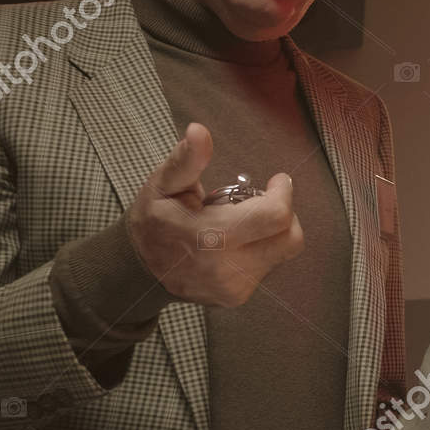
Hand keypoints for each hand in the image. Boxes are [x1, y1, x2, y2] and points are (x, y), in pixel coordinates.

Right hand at [126, 122, 304, 307]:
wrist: (138, 269)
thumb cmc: (154, 219)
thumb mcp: (164, 184)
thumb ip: (186, 159)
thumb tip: (199, 130)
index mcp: (209, 237)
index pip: (276, 217)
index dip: (283, 194)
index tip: (277, 181)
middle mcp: (225, 268)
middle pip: (291, 238)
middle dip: (283, 213)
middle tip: (261, 200)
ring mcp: (232, 288)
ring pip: (282, 252)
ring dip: (271, 232)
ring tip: (239, 223)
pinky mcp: (236, 298)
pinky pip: (268, 267)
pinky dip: (260, 250)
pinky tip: (233, 244)